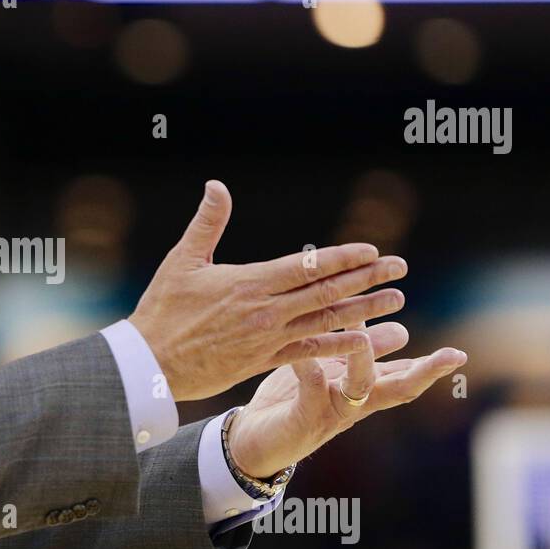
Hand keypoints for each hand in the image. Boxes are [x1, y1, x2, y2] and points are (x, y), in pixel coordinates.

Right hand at [130, 180, 407, 400]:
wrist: (150, 363)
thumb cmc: (162, 310)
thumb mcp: (183, 260)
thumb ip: (207, 222)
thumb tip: (217, 185)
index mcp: (250, 281)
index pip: (308, 265)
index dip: (343, 257)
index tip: (372, 250)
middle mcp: (266, 310)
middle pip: (327, 291)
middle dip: (368, 278)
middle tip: (400, 268)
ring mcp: (268, 338)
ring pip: (326, 321)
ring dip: (365, 311)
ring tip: (396, 301)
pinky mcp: (262, 361)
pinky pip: (309, 352)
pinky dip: (339, 346)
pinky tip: (366, 341)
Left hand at [226, 320, 467, 478]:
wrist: (256, 436)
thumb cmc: (297, 397)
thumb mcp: (333, 370)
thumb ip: (362, 352)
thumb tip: (399, 328)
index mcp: (364, 389)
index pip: (404, 376)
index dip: (432, 367)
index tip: (459, 354)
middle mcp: (354, 401)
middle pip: (397, 388)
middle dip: (424, 372)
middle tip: (450, 358)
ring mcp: (332, 411)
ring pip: (359, 387)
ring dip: (365, 361)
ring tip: (369, 338)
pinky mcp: (305, 417)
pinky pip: (312, 387)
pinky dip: (311, 366)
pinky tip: (309, 350)